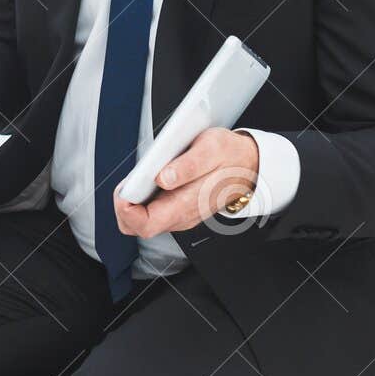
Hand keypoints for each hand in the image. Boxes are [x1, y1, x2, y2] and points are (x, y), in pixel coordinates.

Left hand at [113, 128, 259, 236]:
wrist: (250, 166)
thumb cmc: (230, 156)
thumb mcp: (212, 149)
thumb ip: (187, 165)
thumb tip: (162, 178)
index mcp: (187, 205)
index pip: (145, 224)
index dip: (126, 210)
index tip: (124, 189)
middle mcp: (181, 216)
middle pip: (137, 226)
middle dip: (124, 206)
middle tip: (128, 183)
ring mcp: (179, 215)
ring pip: (142, 221)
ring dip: (132, 202)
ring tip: (137, 179)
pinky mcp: (179, 209)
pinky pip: (151, 212)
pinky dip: (142, 199)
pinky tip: (146, 181)